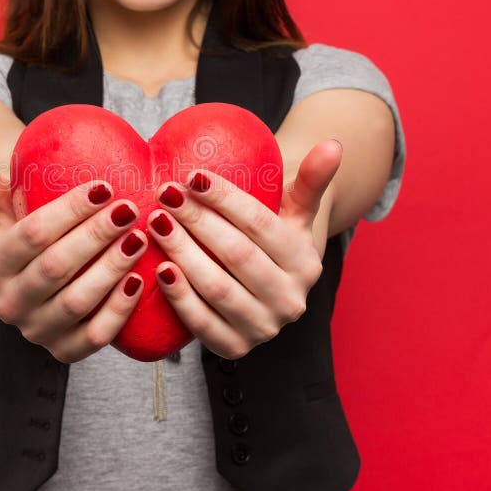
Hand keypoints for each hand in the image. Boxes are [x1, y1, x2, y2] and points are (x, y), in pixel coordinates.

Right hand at [0, 138, 148, 363]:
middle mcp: (10, 303)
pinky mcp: (64, 351)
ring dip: (111, 269)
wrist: (31, 280)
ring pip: (77, 302)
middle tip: (129, 209)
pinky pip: (94, 336)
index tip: (104, 187)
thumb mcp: (3, 207)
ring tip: (138, 239)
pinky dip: (117, 310)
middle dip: (96, 236)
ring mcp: (36, 331)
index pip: (32, 235)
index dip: (69, 211)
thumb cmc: (24, 233)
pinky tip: (137, 281)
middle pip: (56, 267)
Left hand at [147, 139, 341, 359]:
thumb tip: (333, 144)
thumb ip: (312, 179)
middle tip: (165, 194)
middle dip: (197, 221)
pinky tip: (160, 268)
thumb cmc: (273, 236)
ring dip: (183, 253)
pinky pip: (202, 323)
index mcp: (305, 261)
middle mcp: (290, 300)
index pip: (260, 224)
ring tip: (157, 223)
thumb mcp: (295, 210)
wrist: (265, 286)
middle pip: (236, 254)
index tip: (191, 175)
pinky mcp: (234, 347)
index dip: (224, 198)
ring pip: (217, 287)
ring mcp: (263, 328)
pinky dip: (179, 296)